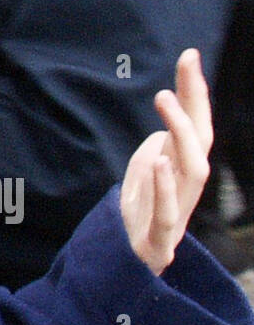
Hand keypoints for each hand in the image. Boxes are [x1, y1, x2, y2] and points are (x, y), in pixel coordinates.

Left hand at [120, 49, 212, 274]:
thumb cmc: (137, 218)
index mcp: (184, 172)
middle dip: (196, 102)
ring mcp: (176, 215)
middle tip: (184, 66)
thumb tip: (166, 132)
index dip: (195, 93)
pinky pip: (166, 213)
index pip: (196, 127)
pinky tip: (159, 160)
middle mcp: (187, 190)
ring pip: (193, 173)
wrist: (124, 268)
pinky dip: (164, 186)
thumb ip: (158, 151)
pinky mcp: (157, 240)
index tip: (190, 55)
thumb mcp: (145, 177)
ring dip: (181, 135)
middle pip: (201, 141)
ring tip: (166, 103)